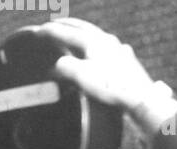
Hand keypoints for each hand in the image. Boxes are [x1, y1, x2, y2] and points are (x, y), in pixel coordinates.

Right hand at [31, 18, 158, 111]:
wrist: (139, 97)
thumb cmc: (110, 87)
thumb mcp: (81, 77)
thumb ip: (64, 67)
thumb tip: (54, 66)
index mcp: (92, 42)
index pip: (66, 33)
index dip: (50, 32)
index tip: (37, 31)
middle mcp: (105, 40)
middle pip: (81, 28)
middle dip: (64, 25)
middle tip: (52, 24)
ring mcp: (116, 47)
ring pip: (94, 34)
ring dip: (79, 31)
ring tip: (71, 32)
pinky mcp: (124, 58)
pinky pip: (105, 44)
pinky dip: (94, 42)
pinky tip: (98, 46)